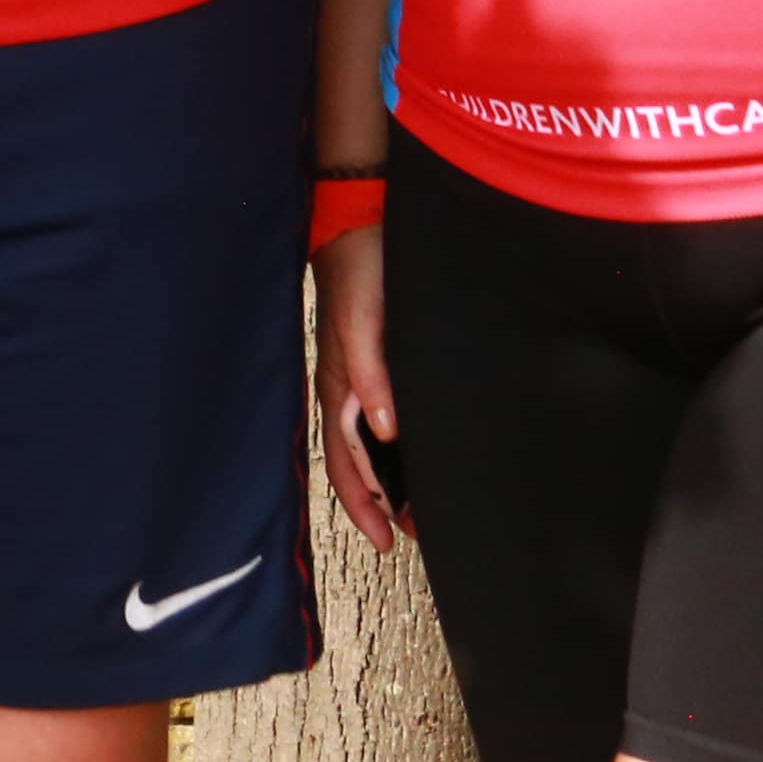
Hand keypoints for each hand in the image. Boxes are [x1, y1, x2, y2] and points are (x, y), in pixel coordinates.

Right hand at [311, 223, 404, 546]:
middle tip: (417, 531)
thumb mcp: (364, 325)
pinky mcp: (380, 358)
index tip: (389, 540)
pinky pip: (386, 414)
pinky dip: (401, 441)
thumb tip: (386, 432)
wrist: (360, 221)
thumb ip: (371, 377)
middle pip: (359, 462)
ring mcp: (363, 376)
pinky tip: (422, 444)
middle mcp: (348, 390)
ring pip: (373, 442)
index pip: (345, 465)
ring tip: (423, 501)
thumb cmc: (357, 271)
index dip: (364, 505)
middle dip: (383, 501)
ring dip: (393, 475)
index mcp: (338, 389)